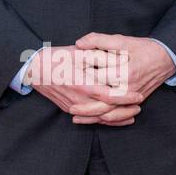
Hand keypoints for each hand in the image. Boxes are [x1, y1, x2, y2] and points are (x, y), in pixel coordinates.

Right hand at [25, 44, 144, 125]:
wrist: (35, 70)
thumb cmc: (56, 58)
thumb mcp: (77, 52)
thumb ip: (96, 55)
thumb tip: (115, 59)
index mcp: (82, 84)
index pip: (109, 95)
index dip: (125, 97)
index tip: (138, 95)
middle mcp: (78, 99)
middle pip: (107, 111)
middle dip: (125, 110)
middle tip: (140, 104)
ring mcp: (74, 107)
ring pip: (100, 118)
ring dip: (118, 117)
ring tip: (133, 113)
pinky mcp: (71, 109)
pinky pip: (91, 119)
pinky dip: (106, 121)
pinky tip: (117, 119)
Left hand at [69, 33, 175, 123]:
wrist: (167, 59)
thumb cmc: (144, 48)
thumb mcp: (123, 40)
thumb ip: (100, 40)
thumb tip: (79, 43)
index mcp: (126, 72)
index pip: (99, 79)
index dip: (82, 80)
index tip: (67, 79)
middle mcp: (130, 88)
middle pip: (103, 102)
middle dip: (85, 105)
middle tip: (68, 104)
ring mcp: (133, 97)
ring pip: (110, 112)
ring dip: (92, 115)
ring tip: (74, 113)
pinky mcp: (135, 101)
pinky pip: (118, 114)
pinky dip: (105, 118)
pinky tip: (92, 118)